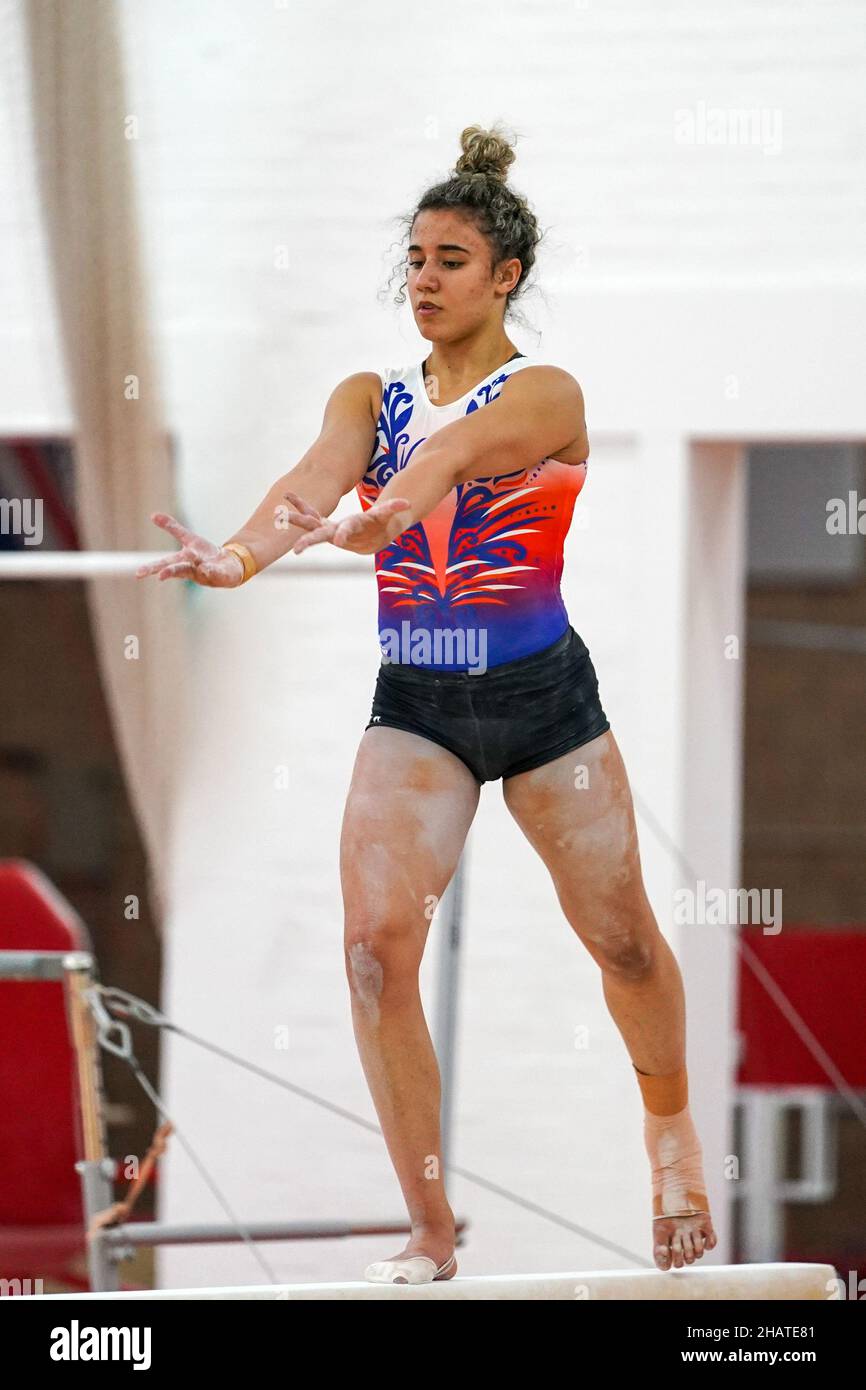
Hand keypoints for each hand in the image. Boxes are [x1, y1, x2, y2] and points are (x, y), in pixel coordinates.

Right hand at [135, 513, 245, 586]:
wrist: (227, 565)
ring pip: (199, 572)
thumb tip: (152, 515)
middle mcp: (192, 569)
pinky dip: (212, 571)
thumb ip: (172, 528)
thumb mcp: (188, 539)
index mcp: (182, 561)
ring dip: (196, 570)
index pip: (165, 564)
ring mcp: (206, 574)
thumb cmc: (203, 554)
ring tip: (194, 564)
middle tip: (158, 576)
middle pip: (178, 570)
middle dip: (169, 572)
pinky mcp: (220, 575)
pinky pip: (216, 573)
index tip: (138, 574)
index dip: (152, 568)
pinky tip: (208, 568)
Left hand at [284, 490, 413, 555]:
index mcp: (350, 531)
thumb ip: (394, 508)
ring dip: (295, 518)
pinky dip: (300, 504)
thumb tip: (408, 503)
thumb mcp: (387, 516)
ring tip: (277, 513)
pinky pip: (310, 512)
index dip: (344, 535)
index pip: (346, 532)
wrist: (369, 538)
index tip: (338, 540)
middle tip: (296, 550)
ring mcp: (327, 528)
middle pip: (321, 535)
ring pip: (309, 523)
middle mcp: (336, 532)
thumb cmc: (380, 526)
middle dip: (309, 541)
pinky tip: (288, 495)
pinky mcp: (322, 523)